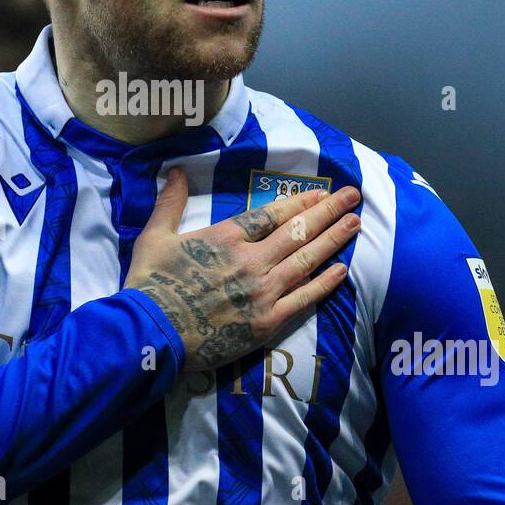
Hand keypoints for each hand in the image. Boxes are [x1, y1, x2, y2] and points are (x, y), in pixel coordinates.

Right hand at [125, 166, 360, 370]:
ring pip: (306, 261)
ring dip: (333, 241)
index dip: (300, 201)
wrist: (149, 334)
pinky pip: (304, 299)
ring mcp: (262, 292)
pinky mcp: (266, 322)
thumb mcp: (154, 237)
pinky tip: (342, 270)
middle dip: (328, 212)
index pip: (272, 214)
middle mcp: (251, 260)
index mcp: (226, 237)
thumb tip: (178, 170)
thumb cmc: (149, 285)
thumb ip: (170, 203)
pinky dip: (325, 283)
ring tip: (355, 224)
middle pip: (298, 232)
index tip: (322, 192)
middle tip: (353, 197)